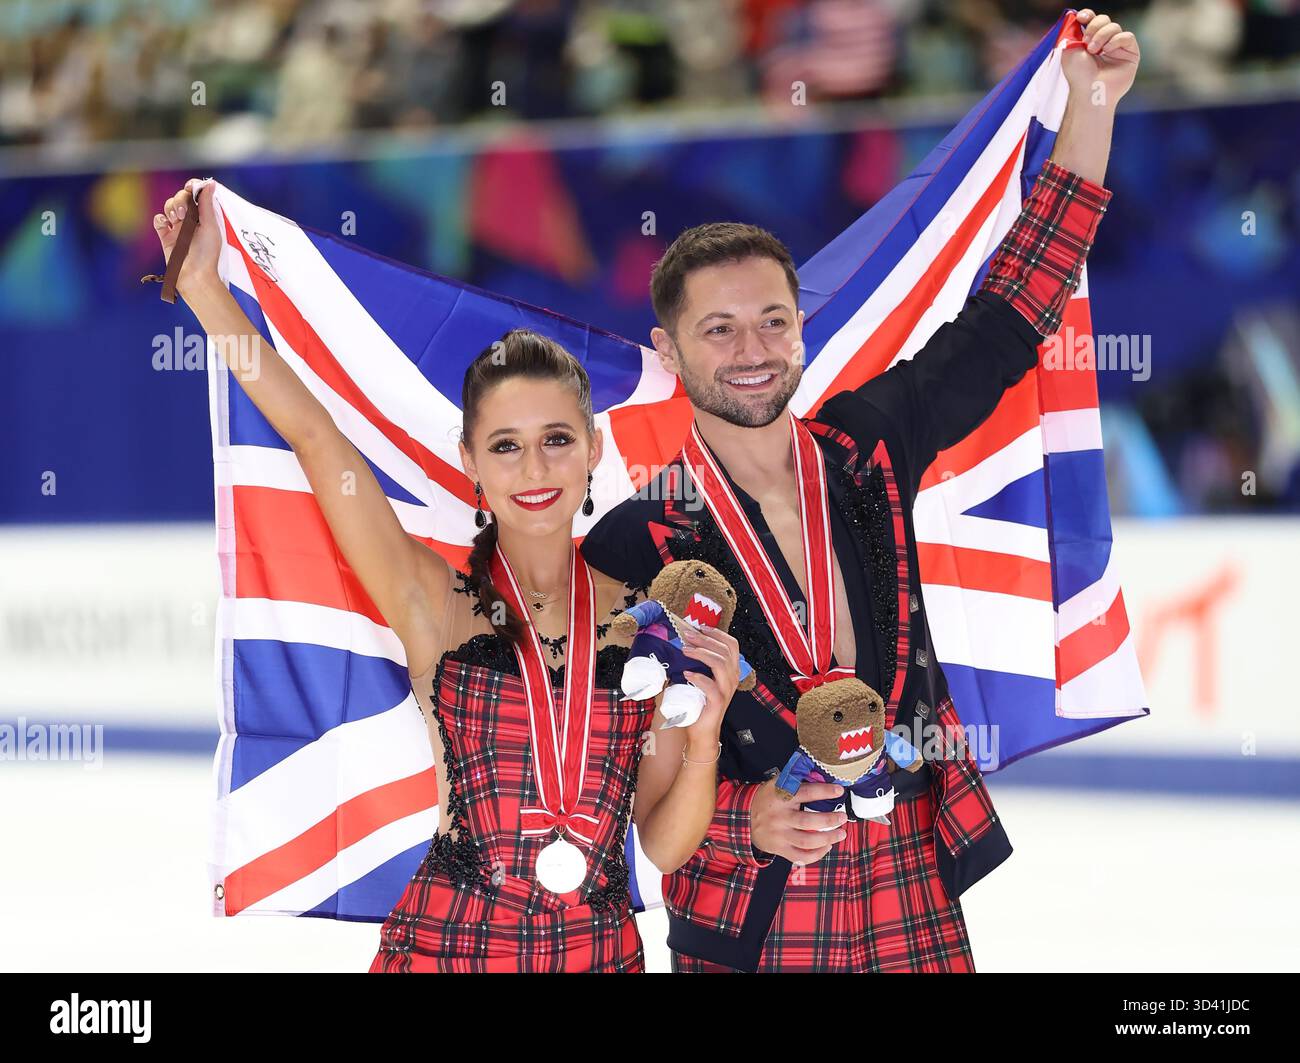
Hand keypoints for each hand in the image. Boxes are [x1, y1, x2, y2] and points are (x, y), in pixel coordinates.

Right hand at [153, 177, 221, 299]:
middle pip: (181, 197)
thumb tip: (210, 183)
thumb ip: (207, 204)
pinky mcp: (165, 235)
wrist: (194, 274)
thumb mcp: (210, 226)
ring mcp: (177, 227)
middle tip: (184, 215)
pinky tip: (166, 225)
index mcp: (203, 216)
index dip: (192, 188)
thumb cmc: (207, 253)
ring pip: (169, 206)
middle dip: (180, 201)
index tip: (191, 188)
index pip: (195, 195)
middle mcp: (191, 219)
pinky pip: (158, 220)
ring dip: (171, 208)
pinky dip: (160, 219)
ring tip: (177, 221)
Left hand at [677, 623, 740, 745]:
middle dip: (704, 639)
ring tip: (685, 650)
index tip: (700, 627)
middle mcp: (732, 678)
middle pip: (725, 650)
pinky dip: (698, 677)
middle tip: (686, 635)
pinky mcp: (718, 702)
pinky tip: (686, 673)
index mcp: (731, 670)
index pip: (732, 645)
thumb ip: (698, 663)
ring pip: (720, 663)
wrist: (702, 730)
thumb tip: (682, 643)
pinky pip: (711, 686)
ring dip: (701, 653)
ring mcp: (727, 690)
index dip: (717, 633)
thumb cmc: (699, 702)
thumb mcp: (702, 678)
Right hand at [750, 779, 848, 864]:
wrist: (744, 819)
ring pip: (807, 841)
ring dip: (828, 838)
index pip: (805, 793)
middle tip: (843, 817)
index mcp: (780, 797)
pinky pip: (800, 856)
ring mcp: (780, 835)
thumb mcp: (776, 784)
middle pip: (808, 821)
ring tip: (841, 834)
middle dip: (830, 820)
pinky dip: (817, 854)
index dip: (824, 792)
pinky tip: (826, 846)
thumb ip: (795, 781)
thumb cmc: (767, 799)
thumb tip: (821, 776)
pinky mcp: (779, 849)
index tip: (839, 791)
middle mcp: (780, 817)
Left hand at [1063, 10, 1139, 104]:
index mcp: (1089, 41)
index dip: (1088, 15)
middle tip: (1086, 42)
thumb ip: (1072, 32)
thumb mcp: (1069, 49)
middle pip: (1104, 20)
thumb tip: (1075, 17)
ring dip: (1102, 35)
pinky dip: (1116, 40)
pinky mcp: (1131, 53)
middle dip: (1094, 27)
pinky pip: (1127, 36)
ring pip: (1114, 27)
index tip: (1081, 18)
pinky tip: (1107, 51)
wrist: (1089, 90)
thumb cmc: (1078, 74)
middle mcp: (1104, 43)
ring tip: (1094, 50)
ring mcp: (1118, 48)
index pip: (1092, 20)